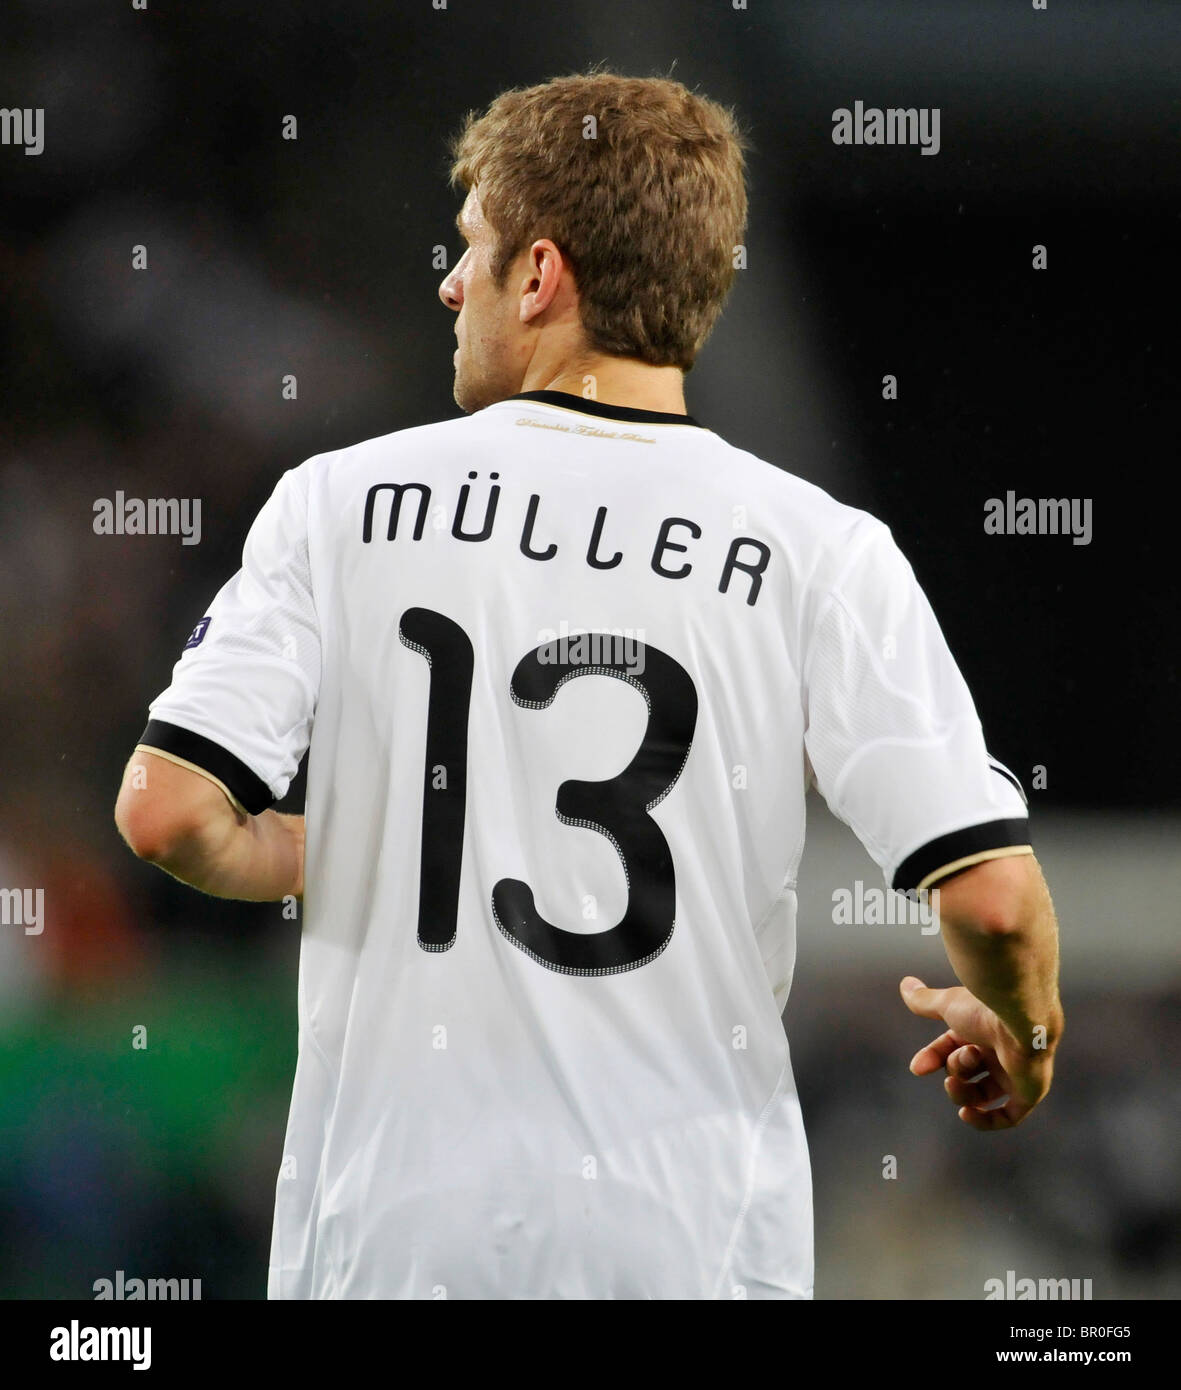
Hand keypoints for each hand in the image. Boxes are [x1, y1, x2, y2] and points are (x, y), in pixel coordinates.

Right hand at [899, 976, 1055, 1130]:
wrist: (1020, 1018)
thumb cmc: (984, 1009)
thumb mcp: (947, 1005)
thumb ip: (925, 1001)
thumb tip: (905, 984)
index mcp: (983, 1029)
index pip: (953, 1048)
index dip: (934, 1058)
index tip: (918, 1067)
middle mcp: (1000, 1051)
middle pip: (967, 1072)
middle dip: (953, 1070)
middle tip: (958, 1063)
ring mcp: (1015, 1073)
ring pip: (982, 1094)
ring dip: (962, 1091)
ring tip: (956, 1081)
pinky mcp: (1029, 1093)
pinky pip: (1007, 1117)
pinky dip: (984, 1119)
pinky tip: (965, 1113)